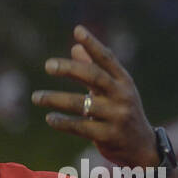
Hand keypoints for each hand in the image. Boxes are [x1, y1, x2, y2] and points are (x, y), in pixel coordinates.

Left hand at [32, 24, 158, 168]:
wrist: (141, 146)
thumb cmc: (122, 112)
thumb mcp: (113, 90)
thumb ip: (94, 70)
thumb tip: (75, 47)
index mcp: (123, 81)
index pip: (107, 59)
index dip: (93, 44)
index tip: (77, 30)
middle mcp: (122, 95)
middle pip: (95, 77)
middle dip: (71, 69)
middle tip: (48, 65)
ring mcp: (117, 116)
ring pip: (82, 104)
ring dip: (56, 99)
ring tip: (36, 97)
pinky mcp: (109, 136)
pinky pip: (81, 127)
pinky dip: (64, 122)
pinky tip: (50, 118)